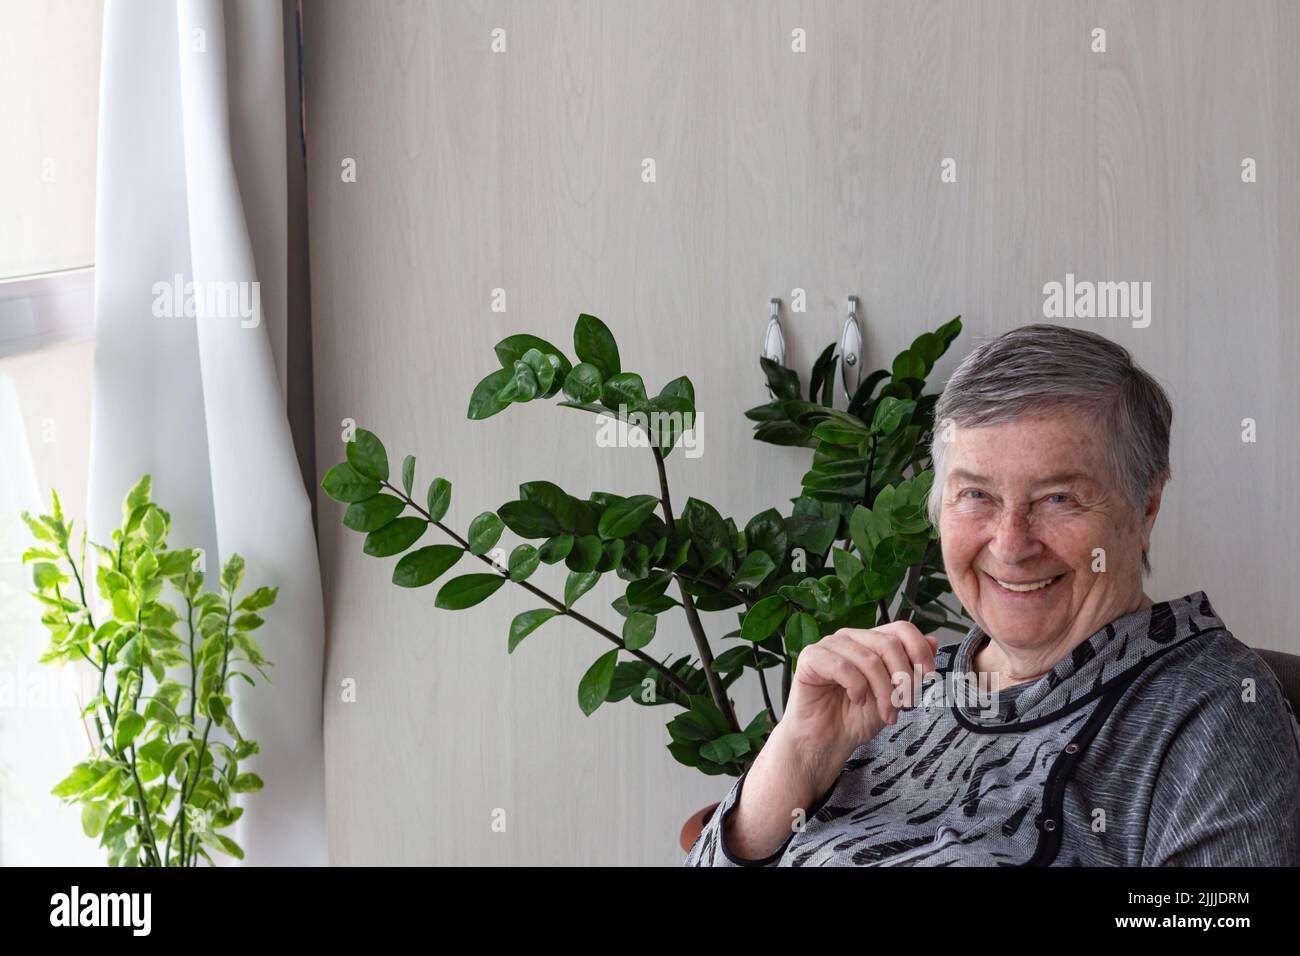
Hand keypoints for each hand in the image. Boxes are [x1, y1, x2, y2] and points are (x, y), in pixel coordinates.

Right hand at [721, 621, 938, 860]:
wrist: (826, 743)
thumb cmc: (856, 719)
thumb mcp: (894, 696)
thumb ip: (911, 669)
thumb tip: (934, 640)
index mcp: (870, 641)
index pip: (901, 628)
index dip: (919, 650)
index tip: (929, 677)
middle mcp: (850, 638)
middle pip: (888, 643)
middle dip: (903, 678)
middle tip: (906, 706)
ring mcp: (829, 645)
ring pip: (868, 659)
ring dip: (884, 691)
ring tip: (887, 714)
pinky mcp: (810, 658)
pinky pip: (842, 666)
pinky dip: (857, 688)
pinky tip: (857, 700)